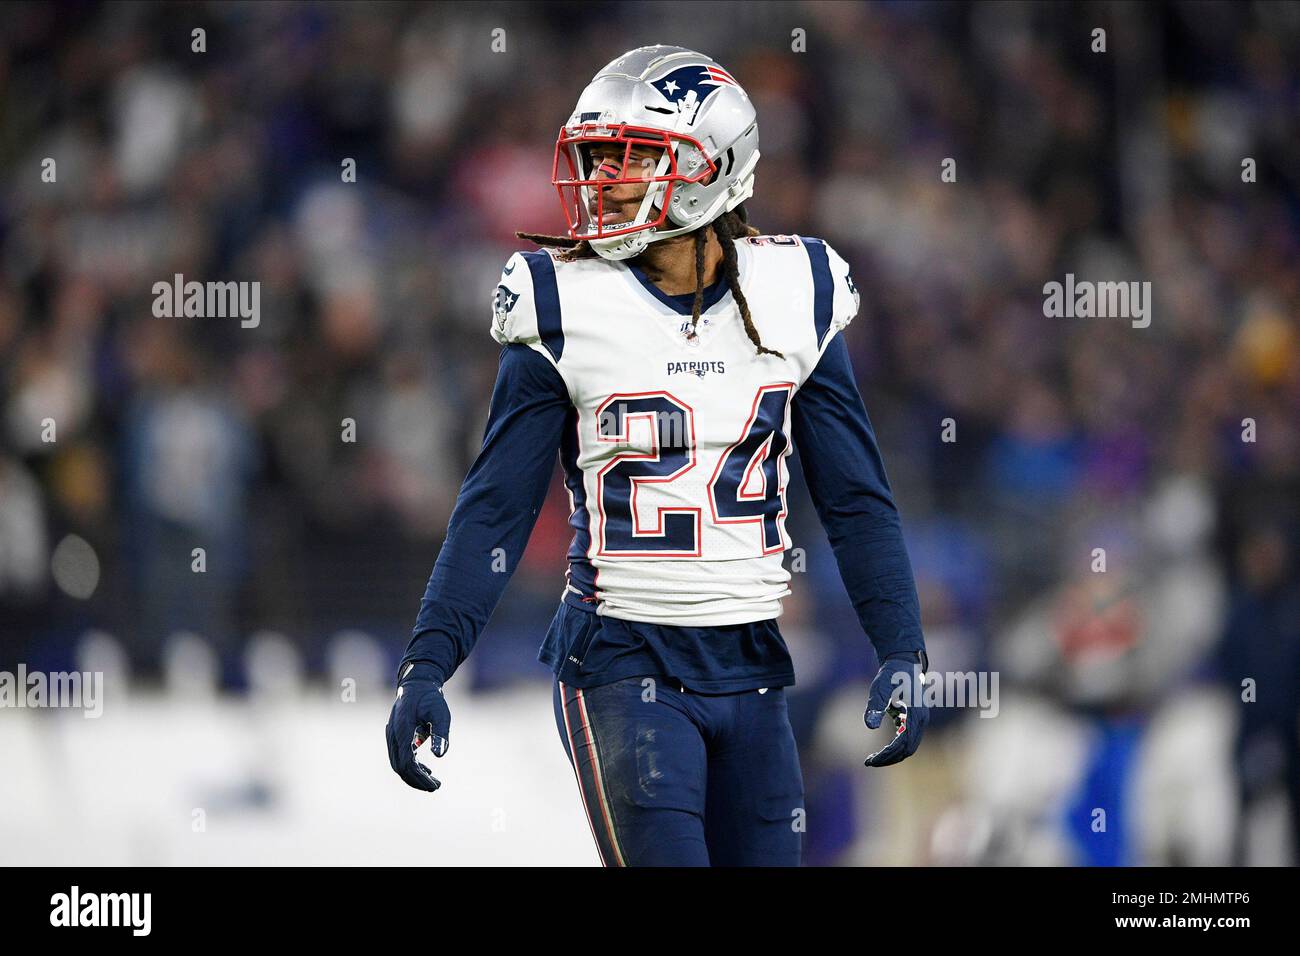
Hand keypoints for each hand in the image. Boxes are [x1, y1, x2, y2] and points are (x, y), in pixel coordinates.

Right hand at [385, 661, 450, 791]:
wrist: (417, 683)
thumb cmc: (431, 698)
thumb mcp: (441, 713)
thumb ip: (441, 733)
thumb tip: (440, 755)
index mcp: (402, 730)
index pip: (406, 763)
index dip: (419, 778)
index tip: (434, 785)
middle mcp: (393, 735)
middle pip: (400, 767)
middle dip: (417, 780)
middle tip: (436, 787)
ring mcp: (392, 736)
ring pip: (398, 764)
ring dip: (414, 775)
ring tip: (433, 782)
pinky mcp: (395, 737)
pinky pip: (400, 757)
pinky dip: (411, 767)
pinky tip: (426, 770)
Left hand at [864, 650, 928, 767]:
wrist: (904, 662)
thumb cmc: (891, 674)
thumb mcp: (880, 687)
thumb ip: (875, 705)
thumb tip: (870, 727)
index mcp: (915, 714)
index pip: (902, 744)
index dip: (886, 755)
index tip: (869, 760)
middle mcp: (921, 720)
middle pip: (908, 750)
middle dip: (889, 759)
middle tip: (868, 762)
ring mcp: (920, 721)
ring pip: (909, 747)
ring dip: (892, 755)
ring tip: (872, 759)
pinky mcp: (915, 720)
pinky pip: (908, 740)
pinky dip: (896, 748)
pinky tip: (881, 750)